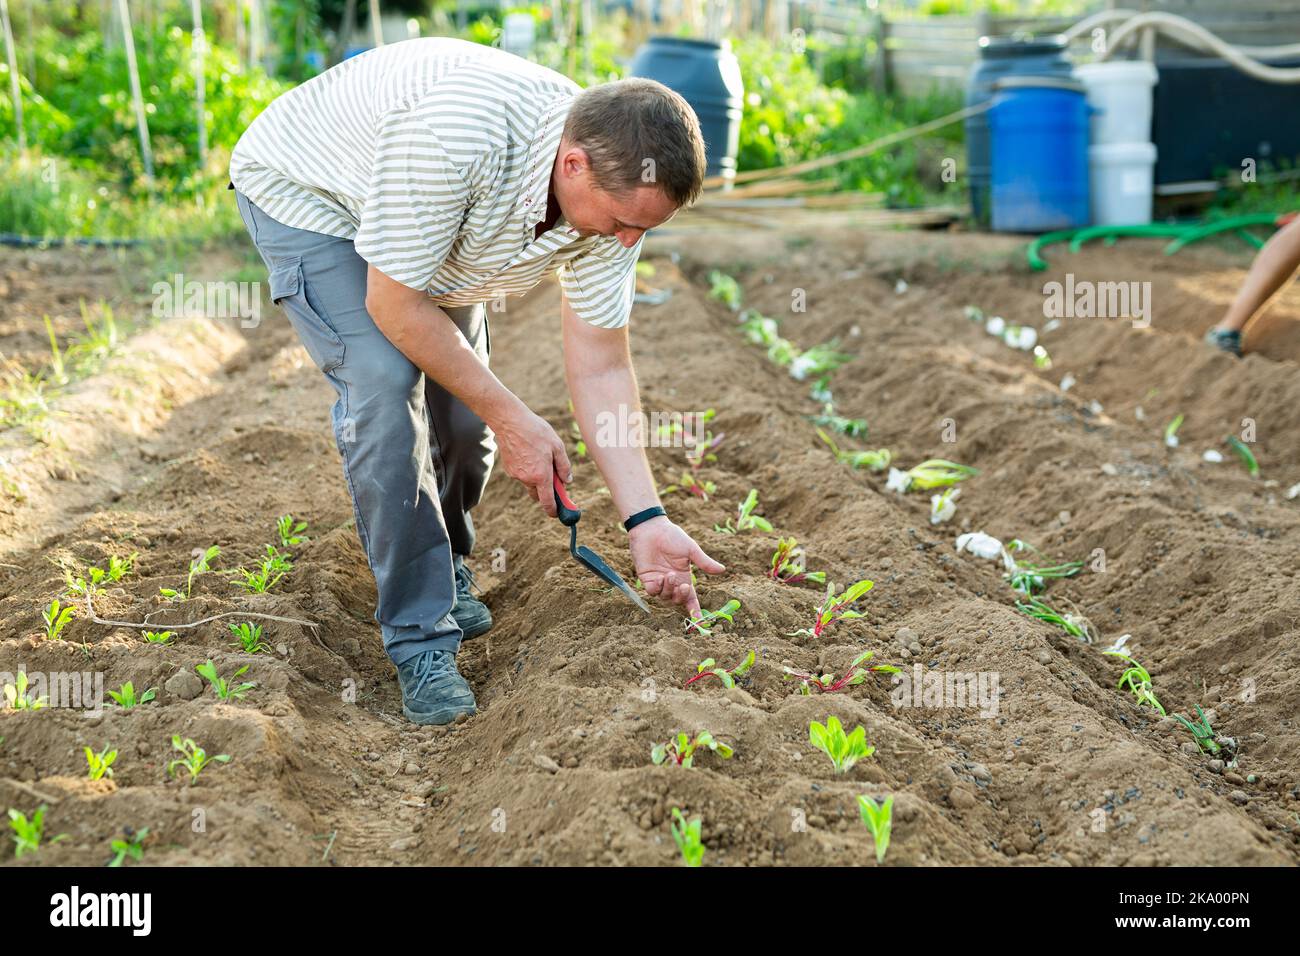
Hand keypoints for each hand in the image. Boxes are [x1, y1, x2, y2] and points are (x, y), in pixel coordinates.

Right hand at [491, 402, 571, 516]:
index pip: (547, 502)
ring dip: (537, 477)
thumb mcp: (557, 446)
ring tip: (539, 455)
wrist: (509, 421)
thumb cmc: (536, 431)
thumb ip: (563, 466)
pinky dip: (527, 469)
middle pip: (538, 494)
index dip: (554, 510)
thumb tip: (568, 481)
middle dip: (546, 491)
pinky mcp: (508, 469)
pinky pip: (522, 474)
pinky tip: (529, 452)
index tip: (558, 513)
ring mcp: (516, 475)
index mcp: (541, 475)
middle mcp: (527, 479)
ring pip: (530, 483)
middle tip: (554, 478)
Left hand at [629, 516, 724, 616]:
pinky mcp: (646, 579)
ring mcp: (659, 581)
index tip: (700, 620)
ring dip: (669, 590)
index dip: (695, 610)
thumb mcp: (691, 549)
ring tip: (670, 574)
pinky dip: (658, 589)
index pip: (690, 598)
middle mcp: (672, 582)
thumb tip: (722, 570)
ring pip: (665, 597)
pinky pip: (653, 592)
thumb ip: (704, 562)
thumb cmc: (672, 536)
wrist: (652, 528)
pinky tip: (661, 577)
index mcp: (684, 577)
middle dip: (681, 596)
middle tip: (684, 585)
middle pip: (678, 600)